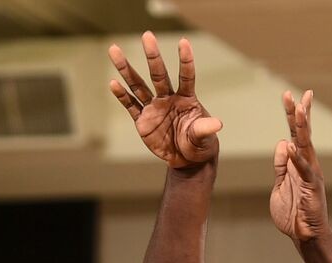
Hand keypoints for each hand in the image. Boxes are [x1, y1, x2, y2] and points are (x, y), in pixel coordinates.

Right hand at [109, 33, 221, 169]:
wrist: (184, 159)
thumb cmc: (198, 143)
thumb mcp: (203, 137)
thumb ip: (205, 128)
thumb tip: (217, 124)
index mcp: (186, 99)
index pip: (186, 76)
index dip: (185, 60)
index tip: (184, 42)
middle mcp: (168, 98)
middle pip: (158, 74)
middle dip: (153, 56)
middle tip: (147, 35)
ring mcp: (154, 107)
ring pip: (138, 85)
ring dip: (126, 69)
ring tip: (114, 50)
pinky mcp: (142, 120)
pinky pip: (131, 105)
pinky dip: (122, 95)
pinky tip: (113, 83)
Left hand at [270, 90, 329, 241]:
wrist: (304, 235)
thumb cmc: (292, 212)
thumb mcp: (280, 185)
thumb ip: (280, 166)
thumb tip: (282, 143)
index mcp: (298, 163)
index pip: (296, 135)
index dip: (294, 116)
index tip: (290, 96)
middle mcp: (307, 164)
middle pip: (302, 134)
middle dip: (297, 114)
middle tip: (291, 94)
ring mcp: (311, 174)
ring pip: (306, 147)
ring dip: (302, 128)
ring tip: (298, 110)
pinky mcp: (312, 187)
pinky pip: (303, 171)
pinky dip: (296, 159)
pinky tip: (290, 146)